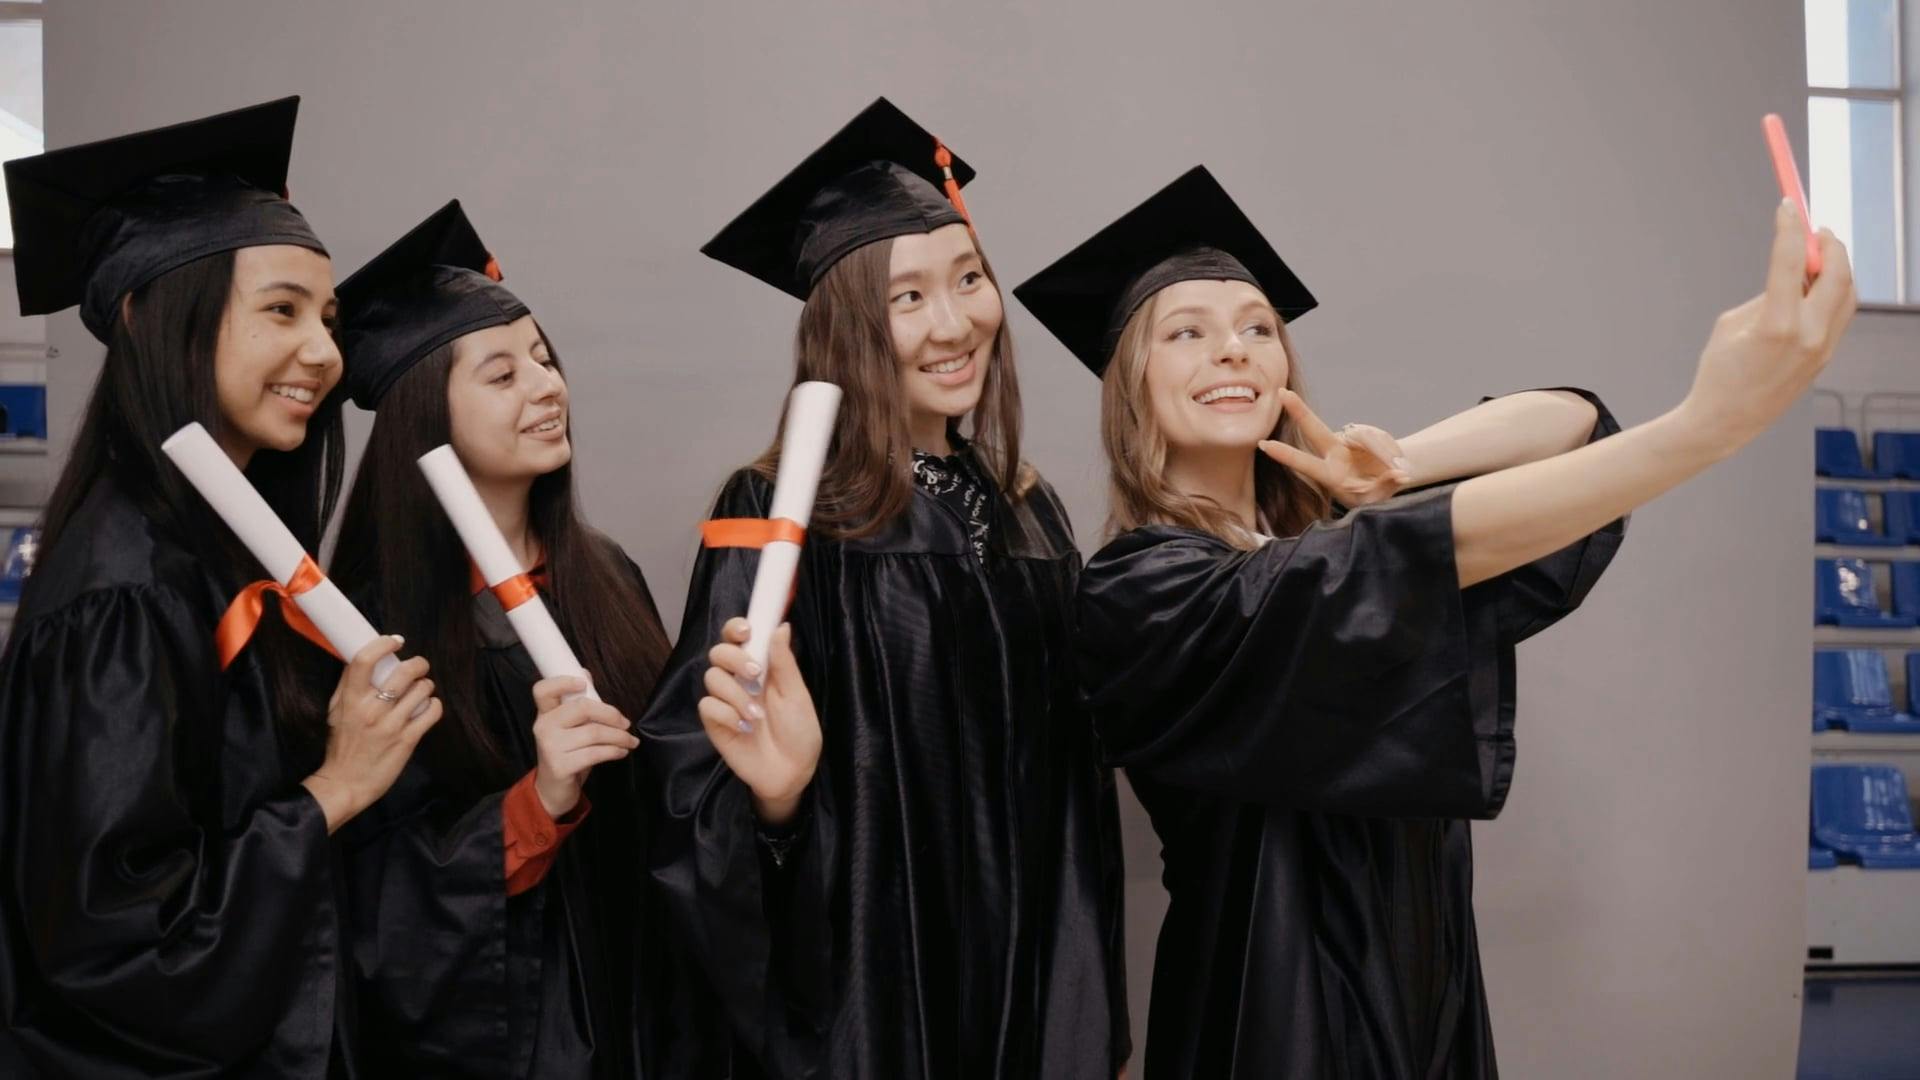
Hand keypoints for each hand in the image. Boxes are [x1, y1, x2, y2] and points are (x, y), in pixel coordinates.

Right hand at [304, 635, 441, 831]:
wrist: (345, 783)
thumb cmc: (340, 746)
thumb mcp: (335, 712)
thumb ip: (348, 687)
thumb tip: (363, 660)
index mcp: (350, 700)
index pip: (365, 660)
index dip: (383, 644)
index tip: (395, 641)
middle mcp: (371, 709)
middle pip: (404, 671)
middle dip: (418, 664)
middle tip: (418, 667)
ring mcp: (391, 725)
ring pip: (422, 689)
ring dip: (426, 685)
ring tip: (421, 690)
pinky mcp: (407, 740)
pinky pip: (432, 711)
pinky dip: (434, 705)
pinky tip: (427, 707)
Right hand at [530, 674, 637, 818]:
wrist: (552, 790)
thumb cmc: (566, 754)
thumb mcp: (569, 728)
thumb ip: (577, 703)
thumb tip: (585, 673)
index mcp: (544, 714)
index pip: (543, 690)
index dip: (563, 682)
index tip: (584, 683)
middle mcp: (543, 727)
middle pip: (581, 708)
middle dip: (611, 714)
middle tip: (626, 723)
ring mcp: (550, 747)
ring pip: (594, 732)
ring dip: (620, 736)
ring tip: (630, 741)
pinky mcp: (560, 766)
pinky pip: (596, 753)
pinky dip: (614, 751)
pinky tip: (622, 752)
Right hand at [699, 618, 821, 826]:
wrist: (791, 771)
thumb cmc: (799, 731)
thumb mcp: (796, 694)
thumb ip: (784, 662)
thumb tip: (781, 626)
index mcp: (760, 668)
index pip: (738, 638)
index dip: (736, 628)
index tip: (746, 631)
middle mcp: (739, 680)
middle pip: (718, 652)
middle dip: (733, 658)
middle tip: (755, 674)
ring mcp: (725, 701)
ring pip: (711, 677)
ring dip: (735, 694)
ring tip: (757, 716)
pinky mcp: (714, 723)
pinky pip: (707, 706)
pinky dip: (726, 714)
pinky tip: (743, 728)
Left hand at [1259, 390, 1412, 506]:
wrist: (1391, 478)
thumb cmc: (1374, 493)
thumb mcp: (1377, 498)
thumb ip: (1386, 486)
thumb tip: (1400, 474)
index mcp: (1330, 475)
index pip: (1305, 463)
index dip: (1285, 455)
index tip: (1263, 445)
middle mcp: (1335, 453)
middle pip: (1315, 429)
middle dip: (1299, 411)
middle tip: (1282, 393)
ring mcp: (1350, 441)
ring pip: (1364, 437)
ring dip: (1383, 453)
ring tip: (1397, 471)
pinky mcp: (1366, 433)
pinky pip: (1379, 437)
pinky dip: (1390, 452)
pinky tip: (1399, 467)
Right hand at [1676, 201, 1856, 459]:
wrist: (1724, 421)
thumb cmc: (1719, 372)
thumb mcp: (1732, 323)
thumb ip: (1767, 295)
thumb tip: (1792, 274)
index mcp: (1778, 324)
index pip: (1793, 260)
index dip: (1791, 227)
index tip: (1788, 207)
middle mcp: (1808, 336)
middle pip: (1837, 273)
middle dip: (1829, 245)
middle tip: (1816, 230)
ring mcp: (1822, 349)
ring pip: (1847, 293)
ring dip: (1837, 268)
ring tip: (1817, 257)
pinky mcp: (1825, 357)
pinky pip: (1841, 314)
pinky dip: (1834, 292)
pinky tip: (1817, 286)